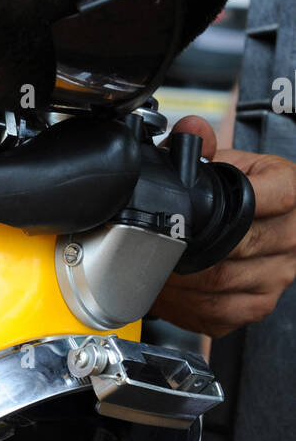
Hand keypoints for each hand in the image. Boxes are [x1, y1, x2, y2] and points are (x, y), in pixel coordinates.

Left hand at [151, 116, 295, 337]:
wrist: (243, 227)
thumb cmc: (232, 193)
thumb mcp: (219, 162)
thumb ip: (199, 146)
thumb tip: (191, 129)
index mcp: (288, 190)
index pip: (268, 198)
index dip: (225, 206)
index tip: (191, 210)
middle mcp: (292, 235)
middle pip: (235, 247)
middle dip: (189, 246)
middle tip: (157, 240)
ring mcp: (279, 275)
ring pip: (221, 282)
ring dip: (180, 278)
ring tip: (157, 264)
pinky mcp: (259, 305)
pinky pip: (219, 311)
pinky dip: (187, 303)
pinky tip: (173, 289)